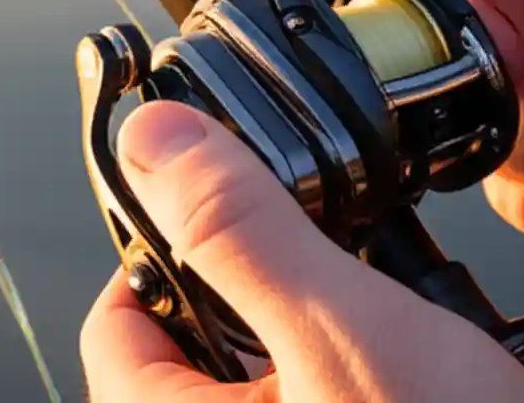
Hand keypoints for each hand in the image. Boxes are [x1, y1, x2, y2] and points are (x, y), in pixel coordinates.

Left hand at [80, 101, 523, 402]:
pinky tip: (408, 375)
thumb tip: (158, 145)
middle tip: (321, 266)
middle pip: (193, 347)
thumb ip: (245, 233)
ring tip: (380, 326)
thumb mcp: (342, 333)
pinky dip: (353, 375)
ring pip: (266, 377)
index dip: (160, 247)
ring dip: (318, 334)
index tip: (214, 204)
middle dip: (258, 293)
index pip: (114, 322)